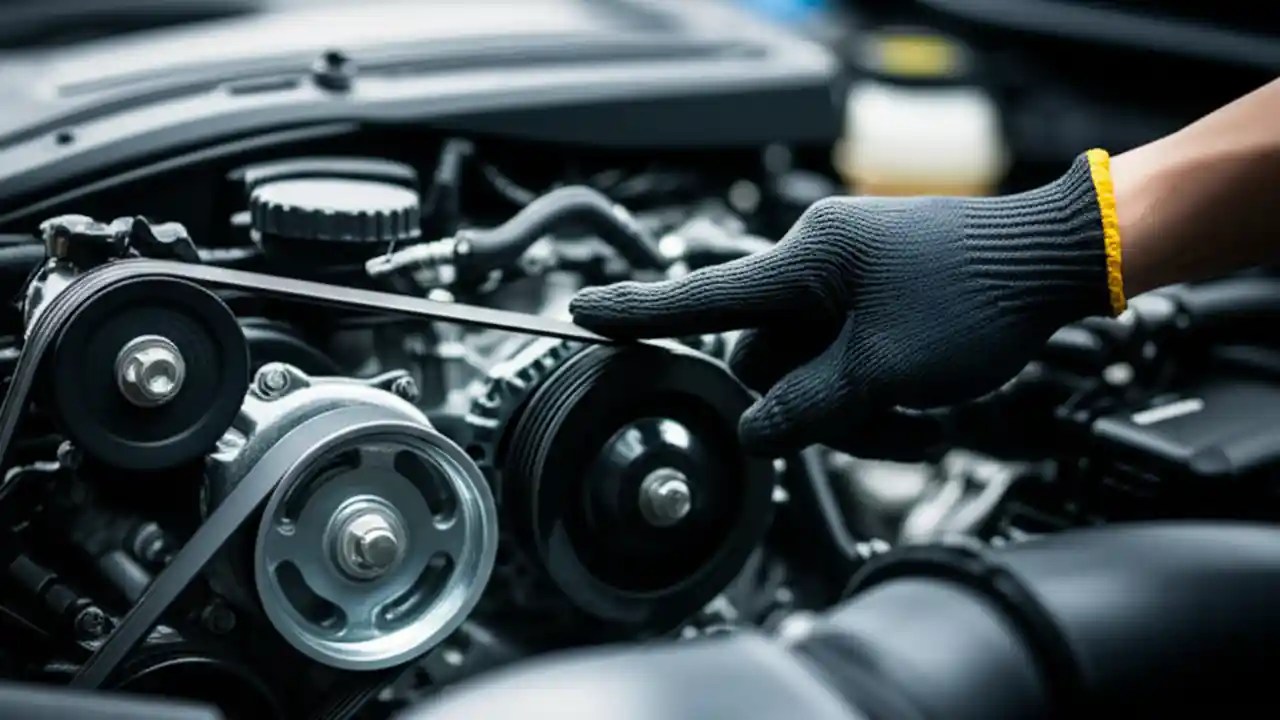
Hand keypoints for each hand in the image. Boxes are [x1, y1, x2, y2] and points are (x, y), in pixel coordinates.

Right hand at [571, 155, 1114, 456]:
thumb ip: (805, 407)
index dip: (637, 313)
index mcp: (806, 262)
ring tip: (912, 418)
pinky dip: (874, 393)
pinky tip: (917, 407)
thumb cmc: (980, 294)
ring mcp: (851, 283)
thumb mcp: (885, 371)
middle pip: (771, 359)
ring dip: (853, 408)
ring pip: (813, 369)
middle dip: (811, 405)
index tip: (583, 312)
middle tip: (870, 422)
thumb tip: (752, 432)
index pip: (704, 297)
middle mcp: (819, 265)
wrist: (1060, 261)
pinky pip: (847, 358)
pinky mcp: (879, 299)